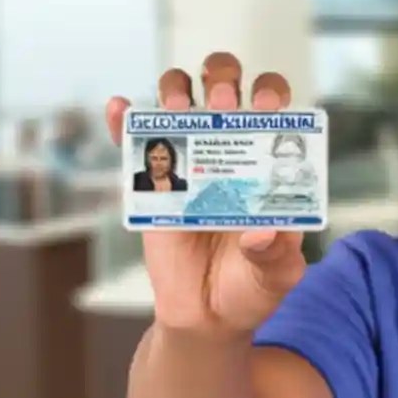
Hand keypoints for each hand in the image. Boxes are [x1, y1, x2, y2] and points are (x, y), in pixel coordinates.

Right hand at [105, 53, 305, 335]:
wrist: (207, 316)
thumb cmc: (252, 285)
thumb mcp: (278, 275)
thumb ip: (278, 255)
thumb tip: (263, 233)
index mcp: (266, 161)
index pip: (273, 108)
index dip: (272, 93)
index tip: (267, 106)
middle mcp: (229, 150)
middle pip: (224, 89)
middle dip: (223, 80)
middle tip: (222, 105)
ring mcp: (188, 162)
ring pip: (178, 101)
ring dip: (176, 89)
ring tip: (178, 106)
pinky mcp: (152, 183)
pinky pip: (133, 143)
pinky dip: (123, 121)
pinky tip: (120, 109)